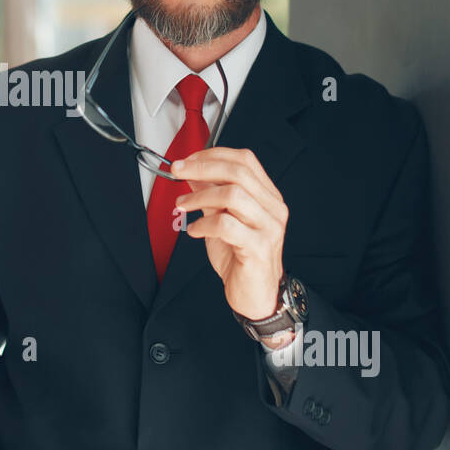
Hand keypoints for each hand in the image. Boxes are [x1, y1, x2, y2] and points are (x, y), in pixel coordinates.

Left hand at [171, 147, 287, 320]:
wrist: (255, 294)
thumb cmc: (240, 258)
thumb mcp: (221, 219)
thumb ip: (210, 195)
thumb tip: (191, 173)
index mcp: (267, 196)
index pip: (244, 160)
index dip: (213, 155)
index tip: (188, 159)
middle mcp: (272, 208)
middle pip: (238, 172)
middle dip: (201, 167)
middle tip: (177, 172)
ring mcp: (268, 227)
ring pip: (233, 195)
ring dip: (199, 196)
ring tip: (183, 206)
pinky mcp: (258, 247)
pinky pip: (226, 225)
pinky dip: (203, 224)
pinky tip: (194, 231)